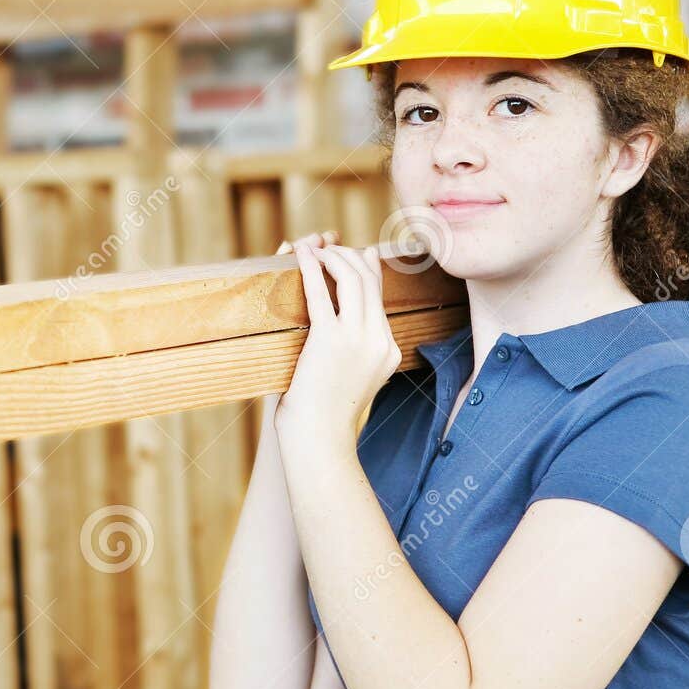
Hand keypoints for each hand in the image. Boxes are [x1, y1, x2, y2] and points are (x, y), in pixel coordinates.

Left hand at [274, 237, 400, 453]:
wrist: (320, 441)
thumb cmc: (325, 415)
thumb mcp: (351, 378)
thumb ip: (353, 350)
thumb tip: (337, 327)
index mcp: (388, 348)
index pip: (379, 293)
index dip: (363, 266)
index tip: (348, 252)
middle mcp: (379, 340)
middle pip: (368, 278)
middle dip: (345, 254)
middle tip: (325, 247)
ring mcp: (358, 339)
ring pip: (351, 277)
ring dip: (330, 256)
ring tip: (311, 248)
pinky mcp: (330, 341)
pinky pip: (321, 292)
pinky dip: (310, 267)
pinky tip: (300, 254)